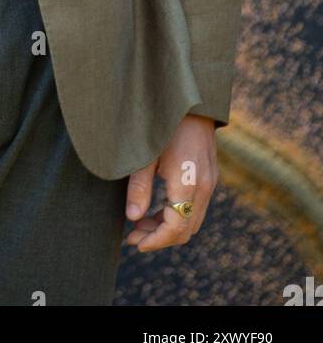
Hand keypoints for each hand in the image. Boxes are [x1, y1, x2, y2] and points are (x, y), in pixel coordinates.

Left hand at [124, 114, 217, 251]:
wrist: (190, 99)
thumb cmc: (162, 123)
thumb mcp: (145, 154)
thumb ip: (139, 187)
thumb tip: (132, 218)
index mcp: (188, 183)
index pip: (176, 228)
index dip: (156, 240)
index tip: (136, 243)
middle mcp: (204, 186)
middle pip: (186, 229)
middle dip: (160, 237)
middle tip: (133, 236)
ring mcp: (209, 180)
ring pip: (192, 219)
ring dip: (168, 227)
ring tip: (140, 224)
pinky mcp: (209, 174)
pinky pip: (196, 206)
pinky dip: (177, 214)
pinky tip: (156, 209)